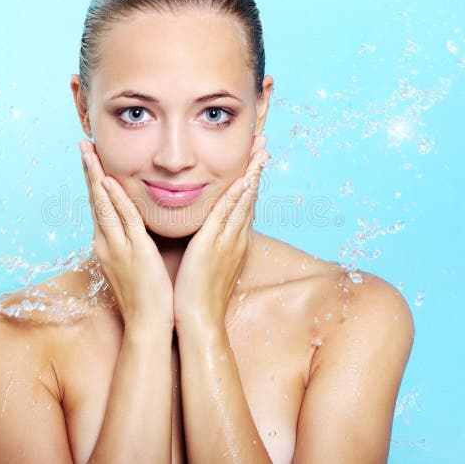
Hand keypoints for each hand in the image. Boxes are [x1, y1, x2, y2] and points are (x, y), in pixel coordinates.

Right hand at [79, 139, 173, 330]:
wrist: (147, 325)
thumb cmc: (145, 297)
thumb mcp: (133, 264)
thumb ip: (131, 243)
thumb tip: (134, 228)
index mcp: (108, 245)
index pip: (99, 206)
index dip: (94, 180)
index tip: (91, 157)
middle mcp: (107, 243)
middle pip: (95, 200)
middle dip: (89, 171)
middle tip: (83, 143)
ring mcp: (118, 247)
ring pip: (104, 205)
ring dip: (96, 176)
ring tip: (89, 152)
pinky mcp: (135, 252)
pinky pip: (124, 221)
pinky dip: (115, 200)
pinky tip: (108, 182)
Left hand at [173, 135, 268, 328]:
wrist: (200, 320)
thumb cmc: (200, 295)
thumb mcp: (211, 265)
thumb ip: (213, 246)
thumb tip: (210, 234)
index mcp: (234, 242)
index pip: (245, 204)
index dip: (251, 179)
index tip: (255, 158)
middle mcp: (236, 238)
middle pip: (249, 197)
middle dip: (256, 169)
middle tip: (264, 143)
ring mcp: (227, 241)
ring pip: (243, 201)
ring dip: (251, 174)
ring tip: (259, 151)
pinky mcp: (213, 246)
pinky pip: (226, 215)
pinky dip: (236, 196)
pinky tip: (242, 179)